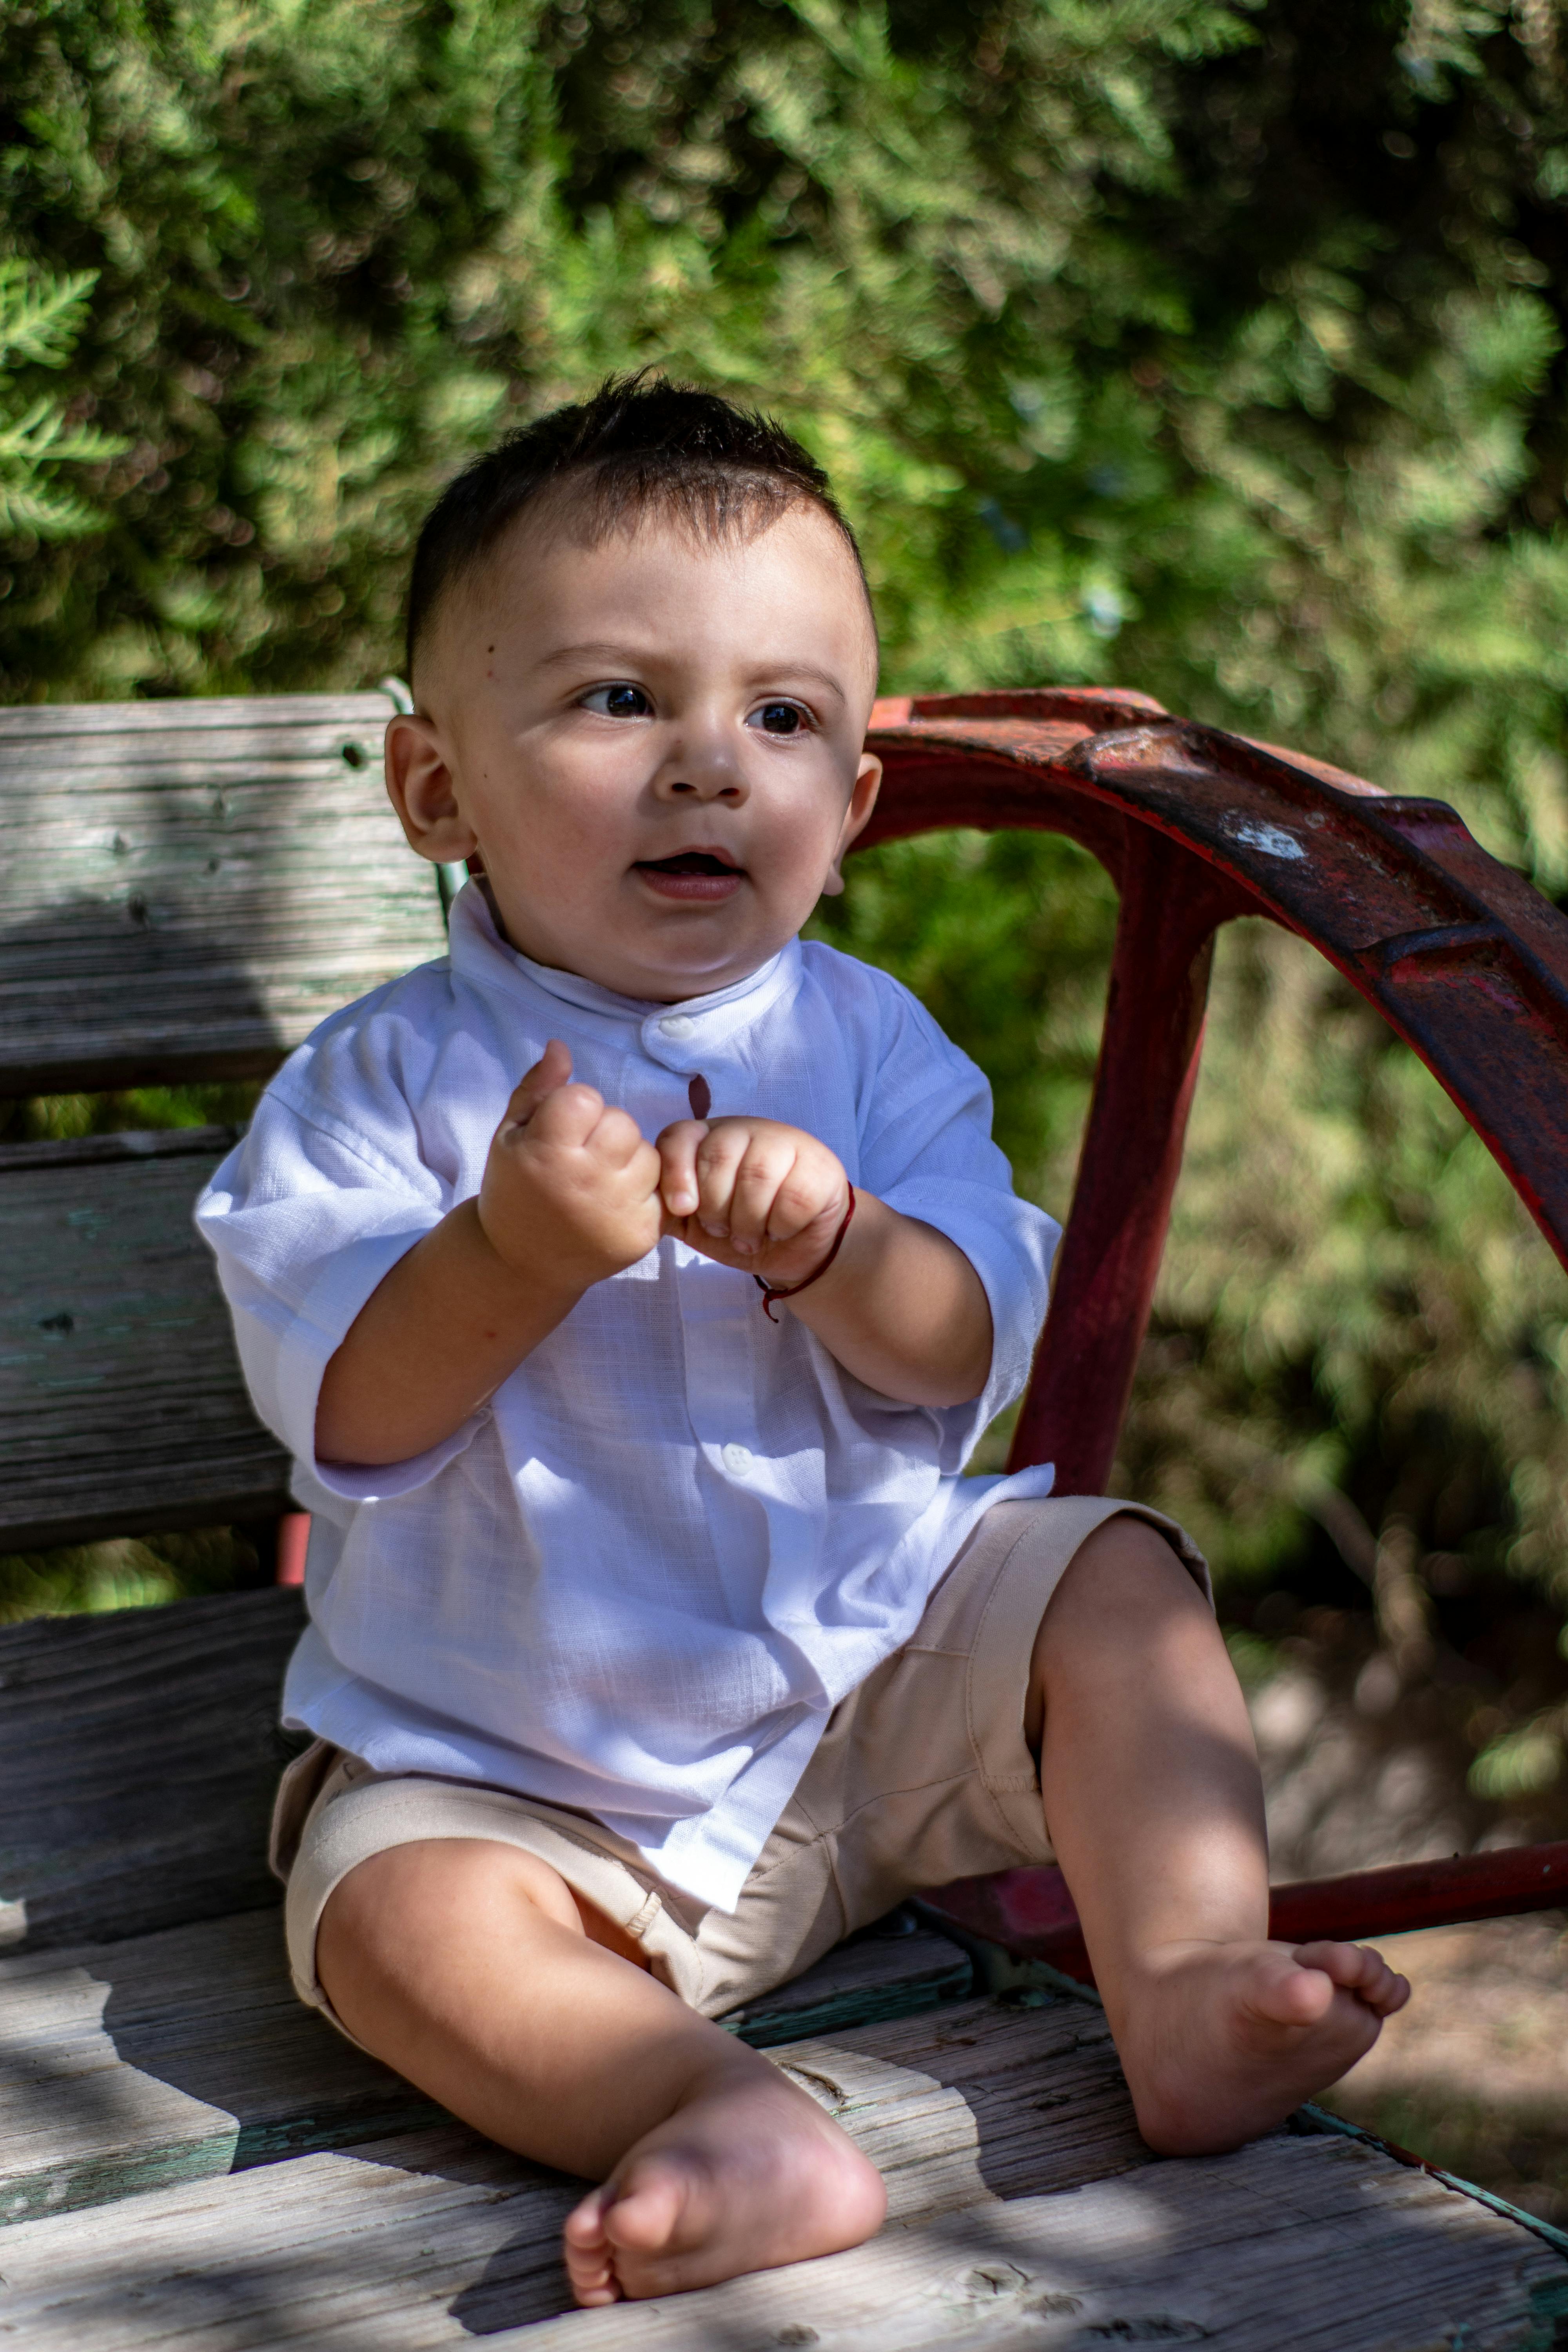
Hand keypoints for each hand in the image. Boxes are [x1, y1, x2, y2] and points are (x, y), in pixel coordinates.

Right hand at [479, 1040, 662, 1293]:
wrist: (523, 1265)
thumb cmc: (515, 1190)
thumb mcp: (510, 1137)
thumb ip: (537, 1089)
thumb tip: (560, 1045)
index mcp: (545, 1154)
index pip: (586, 1099)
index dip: (574, 1110)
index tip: (559, 1134)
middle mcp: (584, 1183)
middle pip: (623, 1123)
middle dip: (605, 1132)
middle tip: (581, 1158)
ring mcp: (617, 1212)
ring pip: (647, 1155)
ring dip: (628, 1161)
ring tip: (599, 1182)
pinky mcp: (643, 1235)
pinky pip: (660, 1190)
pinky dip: (643, 1192)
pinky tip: (614, 1205)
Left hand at [656, 1114, 850, 1290]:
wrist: (799, 1247)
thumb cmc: (742, 1229)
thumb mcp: (698, 1223)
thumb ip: (671, 1208)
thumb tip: (642, 1203)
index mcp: (709, 1138)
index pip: (680, 1136)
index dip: (675, 1171)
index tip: (683, 1208)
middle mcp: (747, 1130)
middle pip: (717, 1157)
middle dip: (716, 1207)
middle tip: (724, 1230)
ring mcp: (786, 1143)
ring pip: (756, 1177)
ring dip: (748, 1222)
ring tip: (751, 1237)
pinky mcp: (820, 1166)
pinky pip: (792, 1198)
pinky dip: (781, 1226)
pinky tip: (781, 1230)